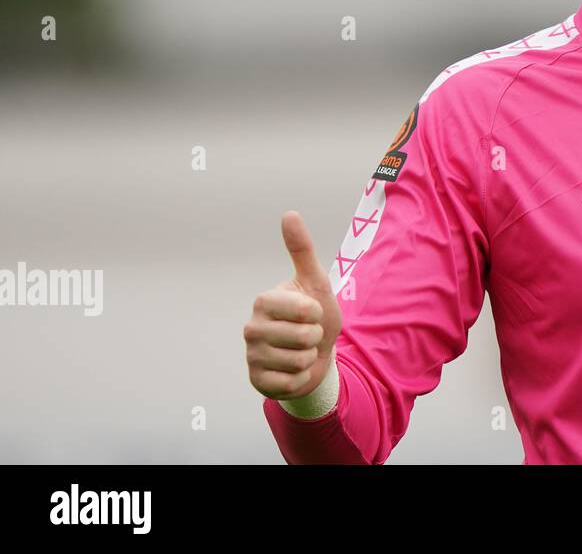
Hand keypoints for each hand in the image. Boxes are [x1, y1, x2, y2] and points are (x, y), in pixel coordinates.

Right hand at [244, 211, 343, 400]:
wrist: (316, 353)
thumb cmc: (315, 315)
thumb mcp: (315, 281)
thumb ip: (302, 249)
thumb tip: (289, 213)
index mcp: (264, 301)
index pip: (304, 310)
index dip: (317, 313)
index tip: (311, 311)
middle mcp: (251, 328)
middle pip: (302, 338)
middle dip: (316, 338)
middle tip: (308, 334)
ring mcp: (251, 355)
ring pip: (298, 361)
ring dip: (309, 358)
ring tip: (302, 351)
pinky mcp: (256, 380)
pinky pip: (290, 383)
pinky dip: (301, 378)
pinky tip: (294, 369)